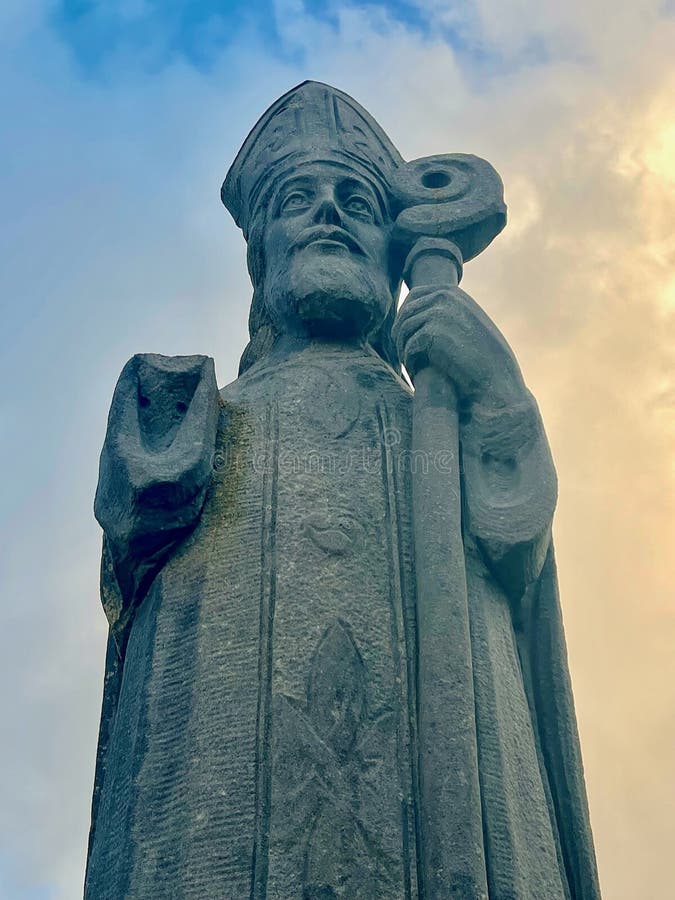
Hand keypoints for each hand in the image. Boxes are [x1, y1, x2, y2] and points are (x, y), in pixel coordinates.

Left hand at [392, 285, 525, 406]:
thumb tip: (419, 313)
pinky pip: (408, 346)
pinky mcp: (432, 333)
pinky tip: (418, 372)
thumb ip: (448, 313)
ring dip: (403, 350)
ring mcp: (438, 312)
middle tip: (404, 355)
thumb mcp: (468, 324)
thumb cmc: (482, 357)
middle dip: (399, 334)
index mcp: (453, 292)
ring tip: (411, 365)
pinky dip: (410, 361)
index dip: (404, 317)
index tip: (404, 338)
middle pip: (405, 312)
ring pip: (403, 330)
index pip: (414, 296)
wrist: (496, 378)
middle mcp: (445, 296)